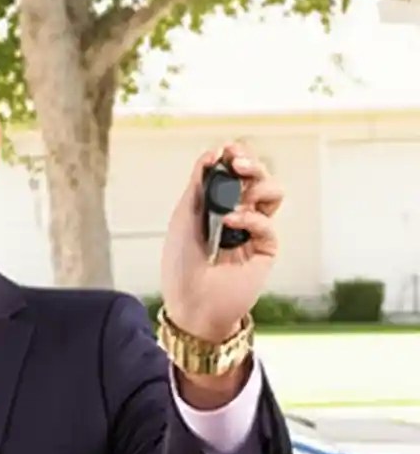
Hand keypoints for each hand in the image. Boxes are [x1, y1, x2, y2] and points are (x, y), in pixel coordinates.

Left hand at [160, 142, 283, 342]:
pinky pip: (268, 224)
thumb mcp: (183, 220)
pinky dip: (250, 218)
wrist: (191, 304)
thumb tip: (210, 155)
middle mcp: (237, 213)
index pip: (233, 172)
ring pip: (272, 194)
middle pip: (257, 177)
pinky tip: (231, 222)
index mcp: (215, 204)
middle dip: (251, 164)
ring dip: (258, 186)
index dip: (234, 157)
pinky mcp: (264, 250)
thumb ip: (198, 188)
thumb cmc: (180, 265)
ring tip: (237, 197)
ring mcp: (252, 231)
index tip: (227, 149)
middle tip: (238, 162)